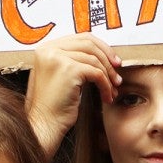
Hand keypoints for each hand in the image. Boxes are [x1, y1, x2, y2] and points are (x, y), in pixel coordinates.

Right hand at [26, 33, 120, 156]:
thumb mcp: (60, 75)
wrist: (44, 124)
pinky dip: (105, 85)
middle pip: (89, 44)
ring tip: (113, 90)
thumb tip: (102, 53)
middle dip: (107, 58)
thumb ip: (73, 60)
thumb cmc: (53, 105)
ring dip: (108, 76)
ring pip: (95, 59)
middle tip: (117, 73)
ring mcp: (57, 58)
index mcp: (45, 48)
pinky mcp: (68, 70)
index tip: (113, 60)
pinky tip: (107, 97)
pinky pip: (96, 73)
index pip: (81, 37)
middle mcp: (49, 49)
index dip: (101, 47)